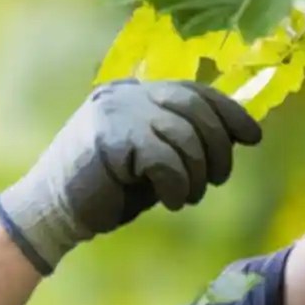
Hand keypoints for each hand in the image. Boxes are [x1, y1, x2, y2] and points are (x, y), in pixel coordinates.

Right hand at [0, 78, 261, 274]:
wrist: (51, 214)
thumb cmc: (106, 192)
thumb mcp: (151, 159)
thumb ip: (182, 140)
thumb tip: (238, 132)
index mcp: (133, 92)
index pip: (192, 90)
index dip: (228, 111)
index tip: (253, 136)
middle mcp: (124, 94)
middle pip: (193, 107)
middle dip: (217, 145)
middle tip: (217, 179)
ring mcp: (114, 112)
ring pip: (183, 134)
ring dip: (196, 173)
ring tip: (187, 196)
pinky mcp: (109, 138)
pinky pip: (164, 158)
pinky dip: (177, 184)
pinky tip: (171, 200)